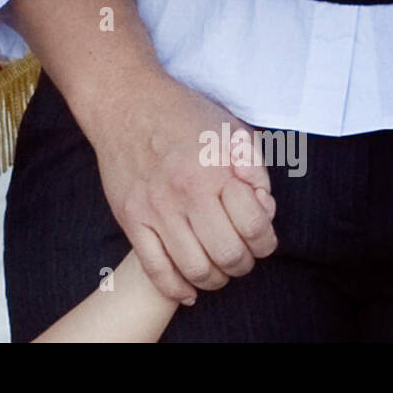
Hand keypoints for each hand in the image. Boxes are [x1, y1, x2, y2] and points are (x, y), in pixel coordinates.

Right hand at [84, 64, 278, 302]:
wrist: (125, 103)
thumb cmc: (182, 115)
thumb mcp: (231, 129)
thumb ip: (255, 171)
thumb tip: (264, 210)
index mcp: (215, 170)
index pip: (255, 228)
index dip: (266, 240)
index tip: (260, 236)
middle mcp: (185, 193)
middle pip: (228, 255)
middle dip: (243, 263)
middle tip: (239, 254)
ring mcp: (155, 209)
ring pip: (195, 270)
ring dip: (215, 278)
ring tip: (217, 267)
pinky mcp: (130, 219)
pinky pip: (155, 270)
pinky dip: (176, 289)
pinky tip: (189, 289)